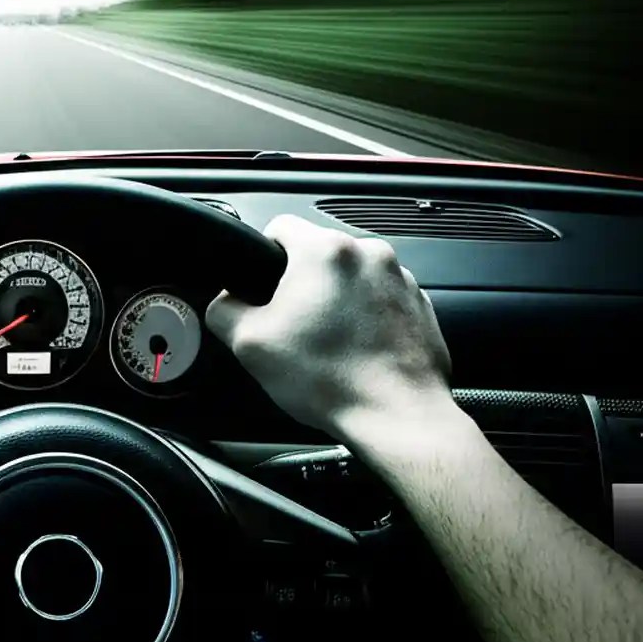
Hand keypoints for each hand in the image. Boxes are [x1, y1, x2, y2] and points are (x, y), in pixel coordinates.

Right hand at [205, 214, 453, 438]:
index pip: (279, 226)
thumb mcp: (249, 345)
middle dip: (301, 284)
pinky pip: (379, 299)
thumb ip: (223, 310)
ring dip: (335, 301)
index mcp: (325, 251)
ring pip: (350, 276)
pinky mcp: (418, 304)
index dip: (262, 256)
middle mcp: (369, 254)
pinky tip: (354, 351)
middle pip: (317, 253)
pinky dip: (364, 318)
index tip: (263, 286)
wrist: (396, 415)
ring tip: (326, 344)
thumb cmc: (332, 380)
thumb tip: (224, 302)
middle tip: (291, 327)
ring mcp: (400, 278)